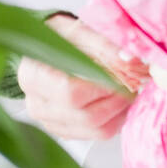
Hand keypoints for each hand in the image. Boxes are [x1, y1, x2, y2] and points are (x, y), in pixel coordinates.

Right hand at [17, 13, 148, 142]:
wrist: (48, 47)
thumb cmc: (61, 37)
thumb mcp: (81, 32)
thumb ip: (105, 46)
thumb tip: (130, 60)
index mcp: (34, 76)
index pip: (72, 93)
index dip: (104, 87)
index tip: (121, 76)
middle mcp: (37, 104)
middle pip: (86, 116)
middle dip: (117, 101)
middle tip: (132, 84)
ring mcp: (49, 121)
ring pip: (94, 129)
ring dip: (119, 112)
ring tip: (127, 91)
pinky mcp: (63, 130)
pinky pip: (95, 134)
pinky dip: (113, 119)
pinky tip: (117, 101)